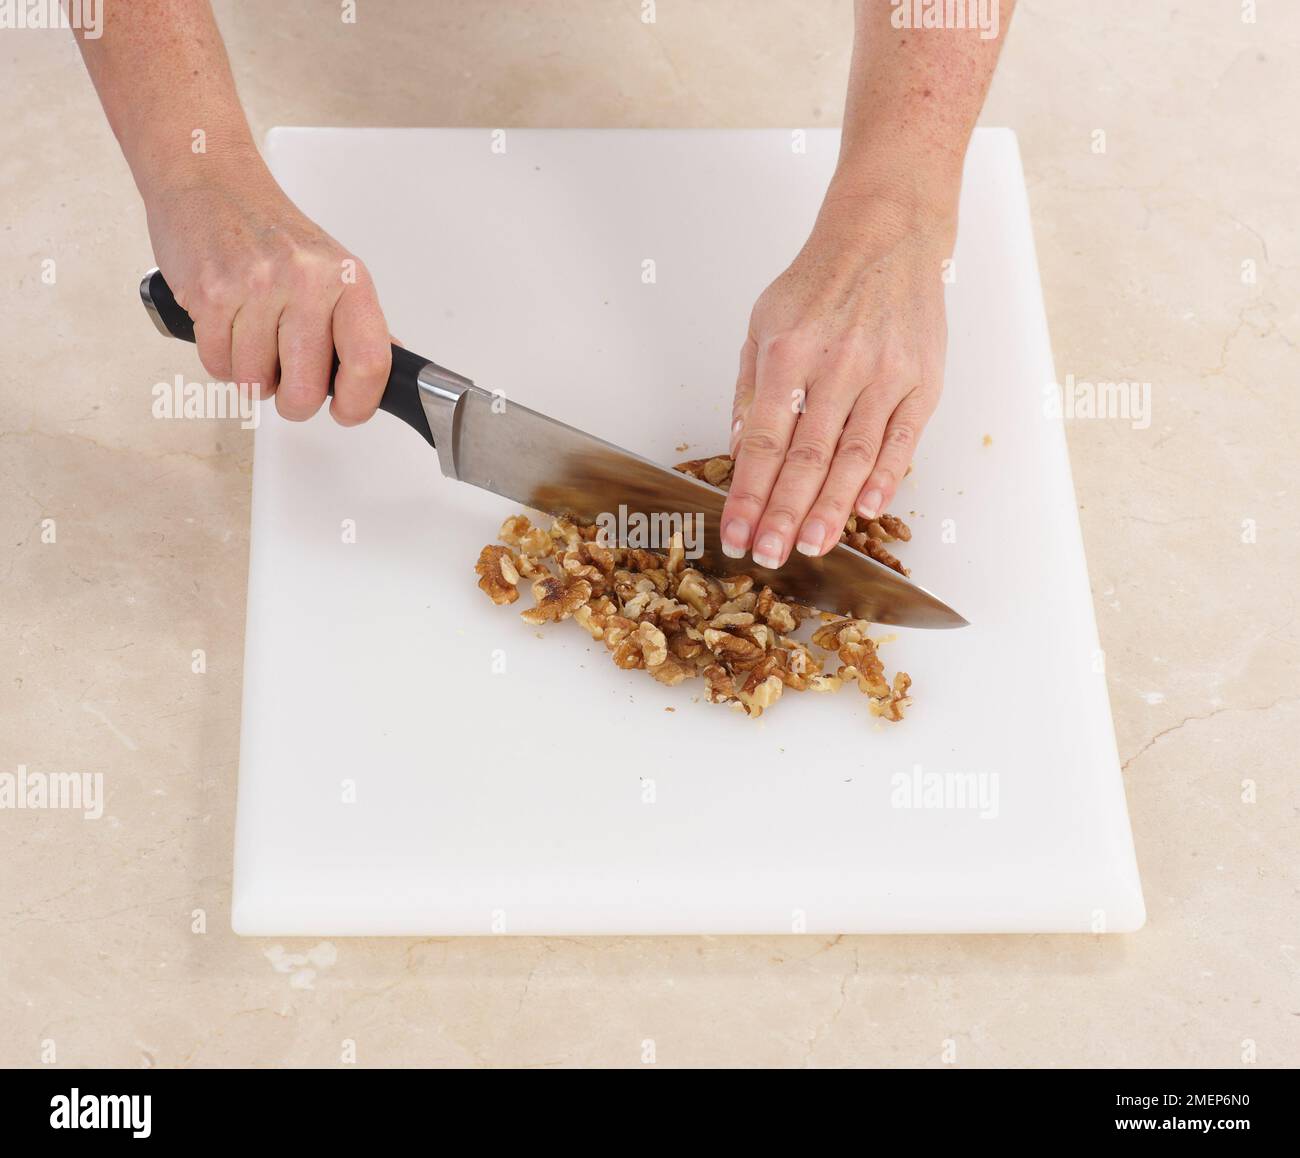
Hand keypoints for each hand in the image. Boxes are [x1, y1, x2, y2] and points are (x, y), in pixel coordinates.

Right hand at [144, 152, 391, 424]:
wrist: (211, 180)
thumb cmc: (271, 230)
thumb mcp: (333, 269)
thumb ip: (358, 323)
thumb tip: (388, 370)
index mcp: (347, 280)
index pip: (370, 363)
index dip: (358, 403)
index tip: (346, 411)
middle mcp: (306, 282)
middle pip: (306, 390)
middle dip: (294, 401)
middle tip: (289, 383)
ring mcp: (256, 288)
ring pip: (256, 384)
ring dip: (253, 378)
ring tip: (254, 341)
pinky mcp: (210, 295)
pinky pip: (219, 366)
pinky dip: (222, 362)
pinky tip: (228, 331)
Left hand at [721, 188, 954, 566]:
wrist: (888, 233)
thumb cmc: (820, 280)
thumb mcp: (763, 321)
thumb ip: (750, 388)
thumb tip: (738, 447)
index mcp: (788, 352)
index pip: (763, 441)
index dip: (747, 494)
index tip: (735, 533)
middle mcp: (836, 365)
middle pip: (806, 458)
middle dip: (783, 514)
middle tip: (768, 557)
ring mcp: (884, 373)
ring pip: (854, 456)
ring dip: (831, 509)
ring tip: (810, 547)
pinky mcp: (922, 380)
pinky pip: (902, 439)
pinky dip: (886, 477)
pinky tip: (867, 510)